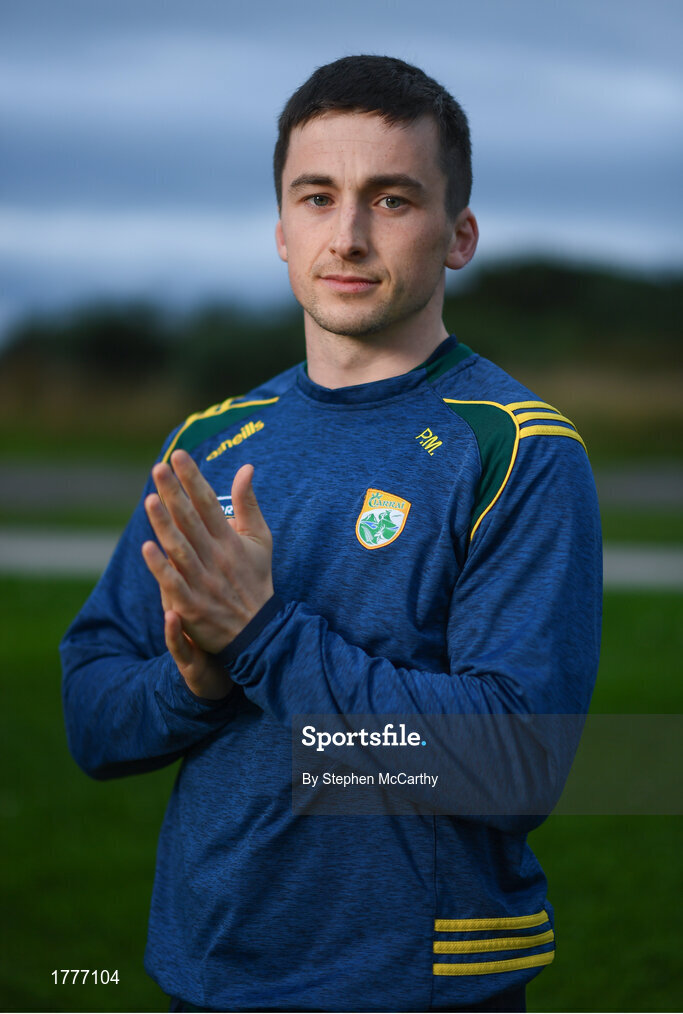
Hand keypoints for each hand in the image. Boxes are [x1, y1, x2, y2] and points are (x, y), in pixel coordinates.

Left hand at [141, 450, 273, 698]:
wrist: (259, 631)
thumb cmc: (256, 580)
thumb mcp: (260, 539)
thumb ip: (248, 503)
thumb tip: (246, 467)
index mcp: (231, 540)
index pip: (209, 503)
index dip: (193, 478)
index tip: (179, 455)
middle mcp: (216, 558)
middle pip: (192, 521)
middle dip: (175, 493)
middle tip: (159, 467)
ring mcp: (204, 582)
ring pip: (181, 549)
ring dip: (164, 524)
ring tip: (149, 499)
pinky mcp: (193, 606)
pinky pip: (175, 583)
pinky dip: (161, 567)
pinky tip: (147, 547)